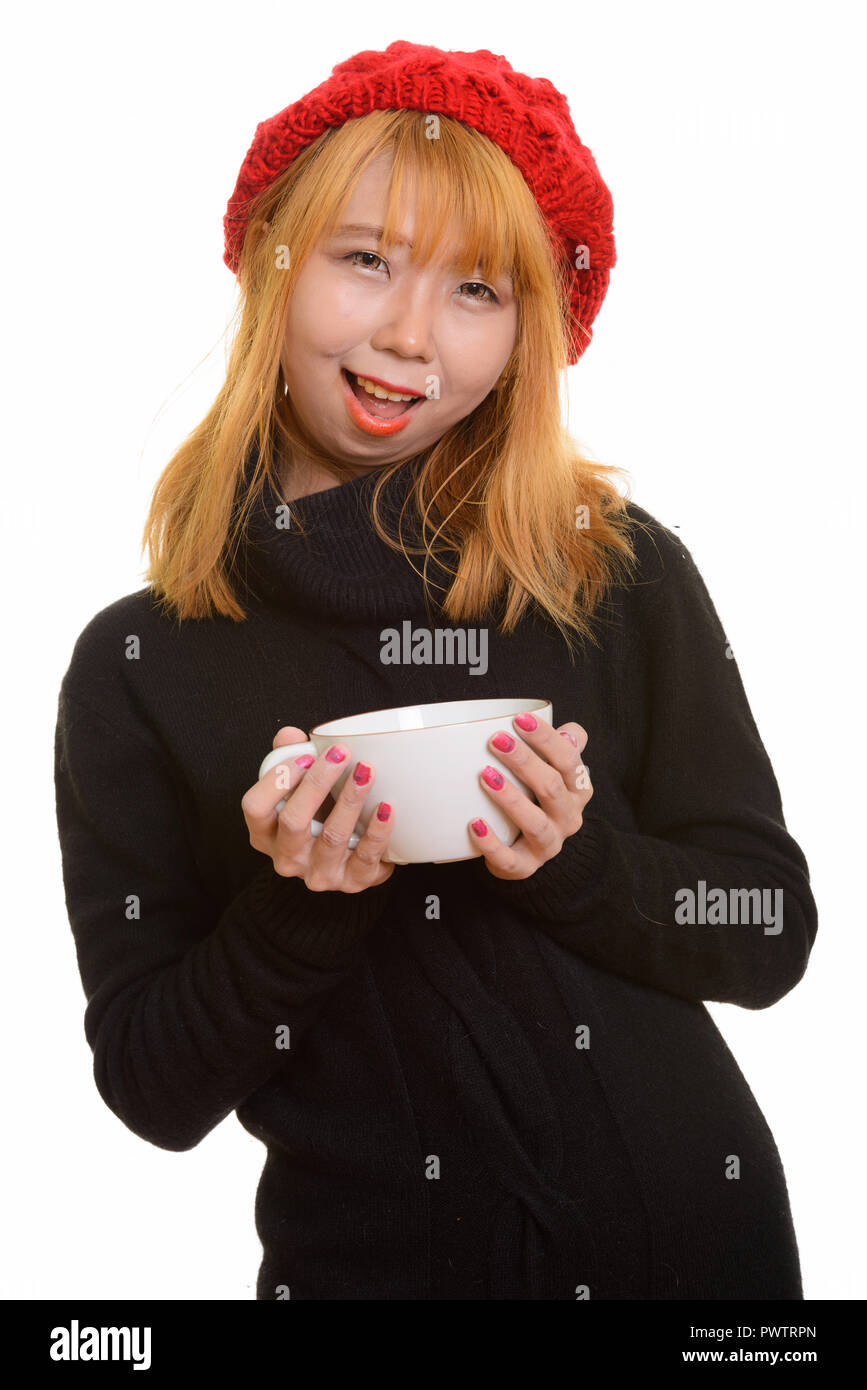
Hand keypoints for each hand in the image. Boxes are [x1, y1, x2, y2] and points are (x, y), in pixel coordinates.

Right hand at [241, 727, 396, 891]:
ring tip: (366, 771)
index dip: (278, 779)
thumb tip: (290, 735)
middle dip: (317, 783)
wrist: (346, 860)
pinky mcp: (352, 881)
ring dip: (350, 800)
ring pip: (332, 837)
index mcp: (265, 834)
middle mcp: (287, 858)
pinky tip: (386, 807)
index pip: (255, 807)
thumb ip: (290, 758)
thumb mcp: (298, 790)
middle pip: (293, 821)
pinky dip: (378, 830)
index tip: (306, 755)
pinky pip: (366, 856)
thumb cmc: (318, 817)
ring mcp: (319, 874)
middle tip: (340, 754)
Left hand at [468, 715, 591, 880]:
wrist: (534, 849)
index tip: (519, 719)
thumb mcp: (556, 770)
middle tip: (496, 741)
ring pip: (535, 823)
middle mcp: (568, 818)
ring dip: (511, 798)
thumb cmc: (540, 799)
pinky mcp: (525, 866)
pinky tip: (474, 824)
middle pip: (552, 788)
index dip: (546, 738)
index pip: (569, 760)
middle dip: (525, 762)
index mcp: (578, 789)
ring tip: (486, 776)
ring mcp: (548, 844)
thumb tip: (561, 725)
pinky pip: (510, 859)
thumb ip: (562, 745)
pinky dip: (491, 843)